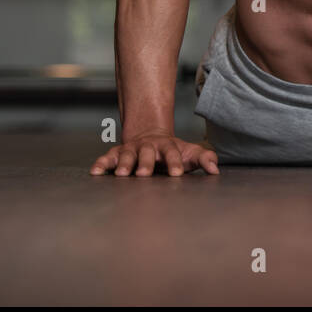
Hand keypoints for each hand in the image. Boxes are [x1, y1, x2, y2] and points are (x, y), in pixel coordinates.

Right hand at [90, 131, 218, 176]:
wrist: (150, 136)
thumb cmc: (173, 151)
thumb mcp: (190, 153)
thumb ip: (204, 159)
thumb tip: (215, 170)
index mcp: (167, 146)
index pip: (172, 153)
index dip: (174, 163)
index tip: (177, 174)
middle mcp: (148, 147)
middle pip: (147, 153)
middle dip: (145, 163)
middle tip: (143, 174)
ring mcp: (132, 149)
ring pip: (127, 155)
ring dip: (124, 164)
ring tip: (121, 174)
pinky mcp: (117, 154)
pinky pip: (107, 158)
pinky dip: (101, 164)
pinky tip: (95, 172)